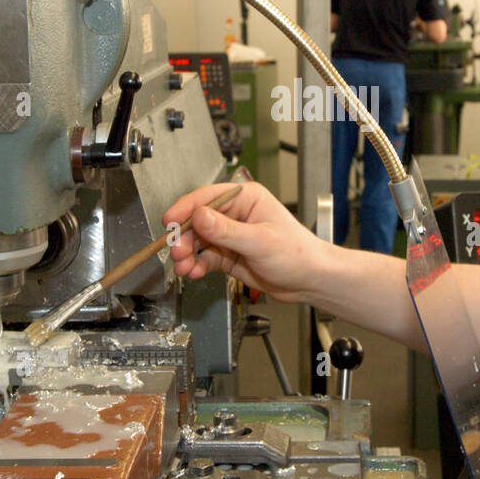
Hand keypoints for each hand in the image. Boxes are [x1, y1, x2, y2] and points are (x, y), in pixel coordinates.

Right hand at [163, 181, 327, 303]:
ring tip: (182, 266)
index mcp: (245, 198)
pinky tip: (193, 272)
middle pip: (197, 221)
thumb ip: (226, 231)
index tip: (169, 220)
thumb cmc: (298, 253)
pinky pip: (205, 258)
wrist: (310, 281)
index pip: (207, 198)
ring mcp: (231, 235)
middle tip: (176, 251)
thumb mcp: (259, 241)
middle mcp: (235, 214)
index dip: (185, 208)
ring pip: (198, 241)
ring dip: (187, 254)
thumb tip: (199, 217)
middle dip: (184, 237)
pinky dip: (196, 265)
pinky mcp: (229, 255)